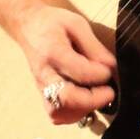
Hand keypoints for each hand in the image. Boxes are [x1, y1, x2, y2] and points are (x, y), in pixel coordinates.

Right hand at [13, 5, 117, 125]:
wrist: (28, 27)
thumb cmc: (53, 24)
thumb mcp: (77, 24)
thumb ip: (94, 46)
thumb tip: (111, 66)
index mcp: (54, 52)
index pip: (80, 72)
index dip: (100, 75)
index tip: (109, 70)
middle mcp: (45, 73)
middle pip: (67, 98)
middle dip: (93, 100)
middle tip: (108, 91)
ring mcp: (41, 87)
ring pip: (59, 112)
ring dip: (83, 110)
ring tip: (96, 97)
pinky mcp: (42, 95)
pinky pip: (55, 115)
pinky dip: (72, 114)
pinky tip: (84, 102)